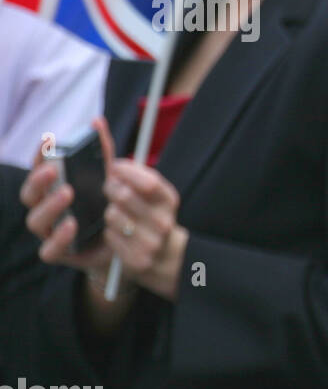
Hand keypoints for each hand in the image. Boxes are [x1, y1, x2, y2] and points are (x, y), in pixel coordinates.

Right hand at [21, 118, 115, 274]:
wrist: (127, 239)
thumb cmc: (110, 204)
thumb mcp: (109, 177)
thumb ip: (102, 152)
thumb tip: (96, 122)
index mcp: (53, 188)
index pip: (39, 169)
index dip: (40, 154)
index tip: (49, 139)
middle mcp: (45, 208)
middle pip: (29, 193)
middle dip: (38, 180)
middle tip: (53, 169)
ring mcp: (49, 231)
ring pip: (35, 220)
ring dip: (49, 206)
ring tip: (68, 193)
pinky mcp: (60, 253)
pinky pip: (50, 250)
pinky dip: (58, 238)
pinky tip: (72, 225)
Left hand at [101, 136, 188, 301]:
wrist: (165, 257)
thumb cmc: (150, 215)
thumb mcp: (150, 192)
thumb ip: (127, 165)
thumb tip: (98, 128)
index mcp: (169, 200)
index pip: (149, 181)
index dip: (126, 171)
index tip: (115, 168)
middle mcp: (164, 222)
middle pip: (124, 196)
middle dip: (111, 189)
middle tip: (110, 190)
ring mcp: (151, 243)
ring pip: (112, 215)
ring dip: (108, 213)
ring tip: (116, 215)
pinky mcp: (137, 259)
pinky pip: (109, 236)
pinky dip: (108, 232)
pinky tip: (118, 233)